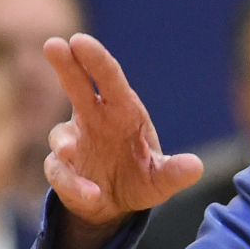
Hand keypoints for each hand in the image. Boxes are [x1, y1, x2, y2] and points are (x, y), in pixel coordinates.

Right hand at [40, 34, 203, 248]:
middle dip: (65, 65)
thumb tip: (196, 167)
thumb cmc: (141, 178)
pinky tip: (91, 194)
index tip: (80, 41)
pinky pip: (60, 173)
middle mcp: (94, 119)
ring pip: (60, 134)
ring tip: (70, 151)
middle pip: (75, 85)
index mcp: (122, 111)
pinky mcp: (62, 169)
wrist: (116, 206)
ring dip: (63, 141)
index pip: (108, 79)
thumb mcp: (161, 179)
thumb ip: (175, 172)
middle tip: (53, 45)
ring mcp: (74, 142)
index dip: (95, 60)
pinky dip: (73, 183)